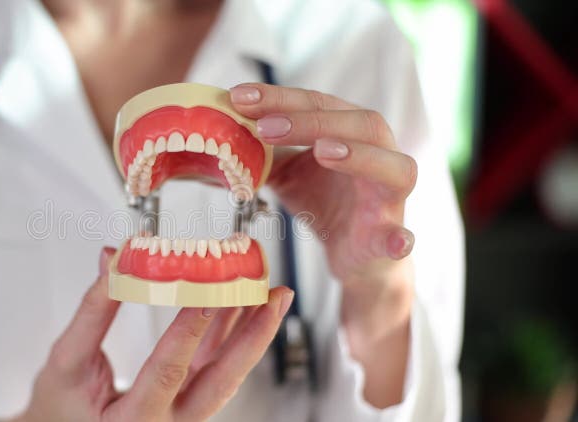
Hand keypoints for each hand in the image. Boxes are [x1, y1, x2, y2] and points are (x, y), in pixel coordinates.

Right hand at [9, 247, 293, 421]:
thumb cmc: (61, 412)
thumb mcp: (66, 365)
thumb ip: (91, 313)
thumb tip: (114, 262)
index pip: (167, 372)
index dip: (189, 330)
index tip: (208, 293)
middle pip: (221, 381)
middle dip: (253, 335)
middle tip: (274, 297)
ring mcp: (184, 417)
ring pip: (224, 374)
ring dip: (248, 331)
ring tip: (266, 292)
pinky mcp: (188, 403)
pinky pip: (213, 367)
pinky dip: (227, 334)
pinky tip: (235, 304)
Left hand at [230, 83, 416, 288]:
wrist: (353, 255)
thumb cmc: (324, 202)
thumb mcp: (286, 172)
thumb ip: (263, 150)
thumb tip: (220, 127)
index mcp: (352, 133)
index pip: (320, 103)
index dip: (281, 98)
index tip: (238, 97)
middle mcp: (380, 156)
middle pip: (360, 124)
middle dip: (311, 120)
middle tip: (264, 127)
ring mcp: (389, 198)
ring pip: (395, 168)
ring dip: (360, 155)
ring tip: (323, 150)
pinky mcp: (389, 238)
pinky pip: (401, 236)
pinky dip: (400, 238)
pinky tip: (396, 239)